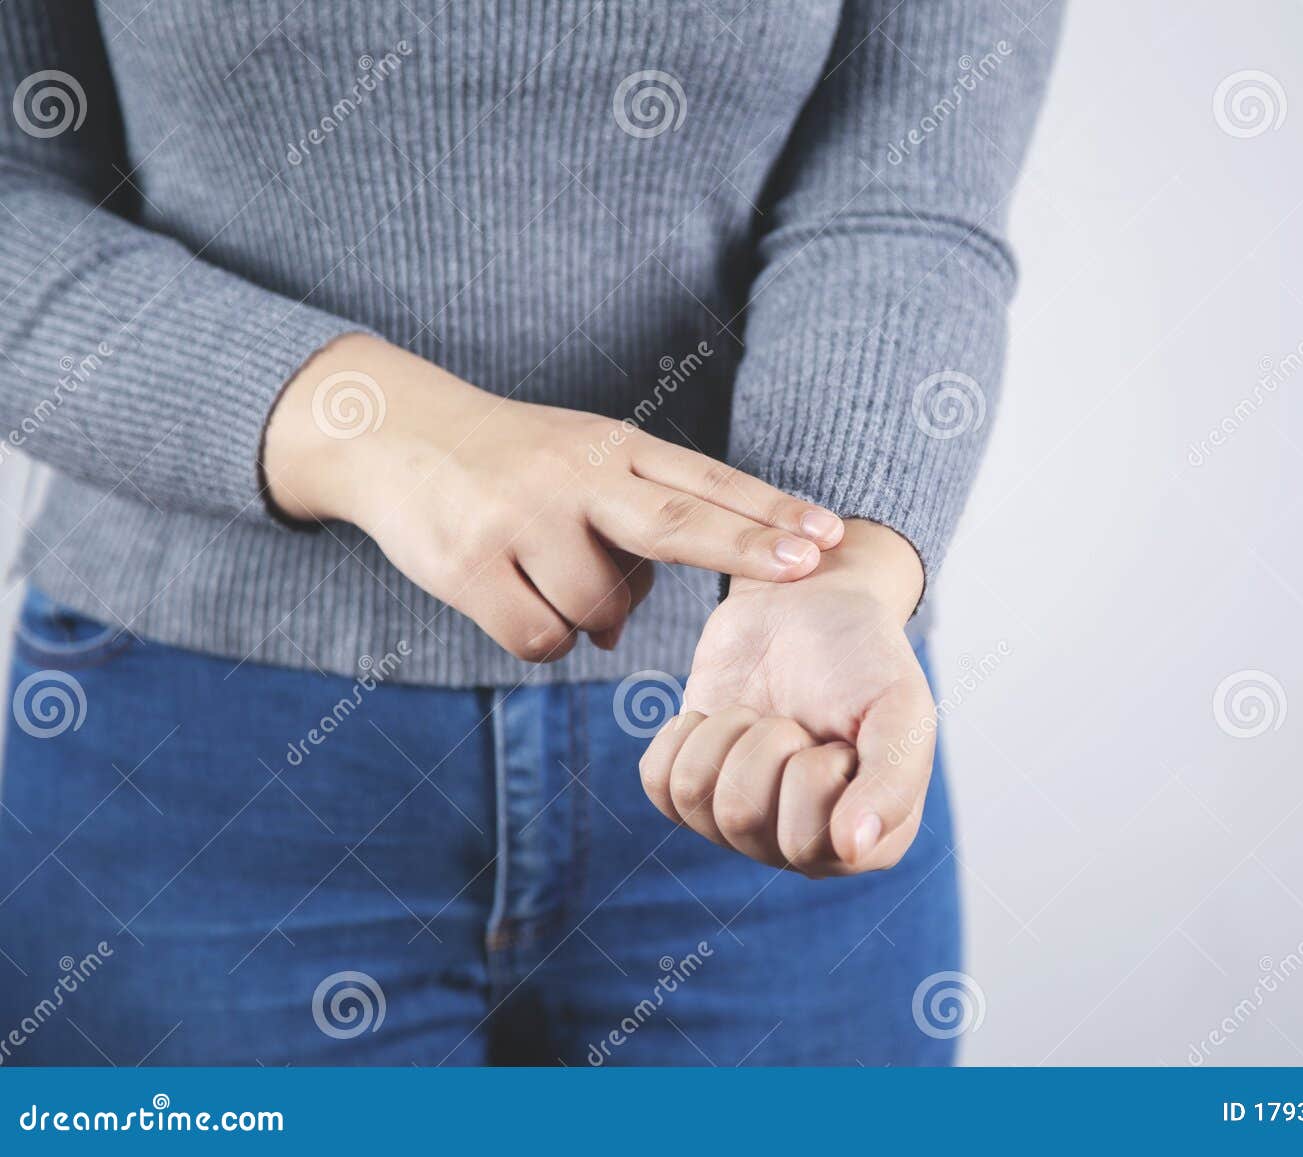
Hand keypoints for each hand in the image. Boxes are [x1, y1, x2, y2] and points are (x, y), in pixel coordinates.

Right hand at [264, 334, 843, 661]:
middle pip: (680, 524)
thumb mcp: (577, 469)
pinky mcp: (471, 563)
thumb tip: (613, 636)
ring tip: (543, 570)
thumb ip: (620, 536)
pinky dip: (542, 636)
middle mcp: (574, 476)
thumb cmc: (507, 466)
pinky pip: (543, 638)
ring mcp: (522, 517)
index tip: (829, 534)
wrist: (392, 434)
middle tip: (809, 568)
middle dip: (751, 549)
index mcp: (612, 447)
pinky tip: (511, 596)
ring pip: (599, 608)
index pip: (706, 483)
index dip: (770, 512)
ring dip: (587, 614)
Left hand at [639, 520, 933, 876]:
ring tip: (764, 714)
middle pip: (740, 816)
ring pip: (694, 797)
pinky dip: (684, 735)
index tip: (840, 737)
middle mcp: (805, 849)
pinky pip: (659, 785)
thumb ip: (892, 781)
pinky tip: (722, 717)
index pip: (805, 840)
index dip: (815, 769)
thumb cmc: (865, 659)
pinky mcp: (697, 790)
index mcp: (868, 842)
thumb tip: (853, 850)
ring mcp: (744, 826)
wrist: (811, 607)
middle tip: (796, 720)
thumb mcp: (901, 707)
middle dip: (766, 743)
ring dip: (727, 732)